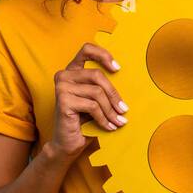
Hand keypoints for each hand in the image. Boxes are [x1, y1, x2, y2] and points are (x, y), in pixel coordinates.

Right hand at [46, 43, 127, 160]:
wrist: (68, 143)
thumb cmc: (86, 120)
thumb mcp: (97, 99)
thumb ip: (104, 86)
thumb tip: (131, 79)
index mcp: (73, 70)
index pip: (87, 49)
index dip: (103, 55)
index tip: (118, 68)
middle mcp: (64, 75)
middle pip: (97, 75)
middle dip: (114, 94)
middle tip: (124, 110)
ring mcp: (61, 87)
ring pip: (97, 92)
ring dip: (111, 110)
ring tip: (118, 121)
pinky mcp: (63, 101)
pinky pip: (92, 106)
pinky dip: (104, 118)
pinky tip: (109, 127)